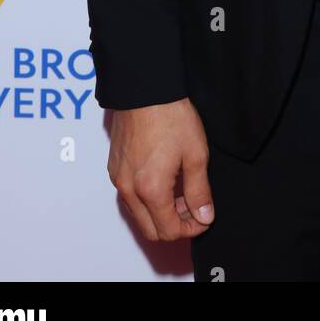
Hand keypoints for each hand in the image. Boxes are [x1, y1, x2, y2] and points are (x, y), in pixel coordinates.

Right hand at [107, 97, 214, 241]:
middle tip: (193, 206)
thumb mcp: (195, 154)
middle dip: (175, 225)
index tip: (204, 217)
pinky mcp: (114, 168)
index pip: (169, 231)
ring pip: (138, 215)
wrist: (144, 89)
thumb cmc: (171, 116)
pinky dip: (147, 199)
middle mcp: (129, 189)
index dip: (191, 229)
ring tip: (181, 190)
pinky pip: (129, 197)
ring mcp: (118, 179)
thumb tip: (204, 217)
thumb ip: (200, 191)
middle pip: (150, 230)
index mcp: (151, 190)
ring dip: (160, 213)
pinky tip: (163, 179)